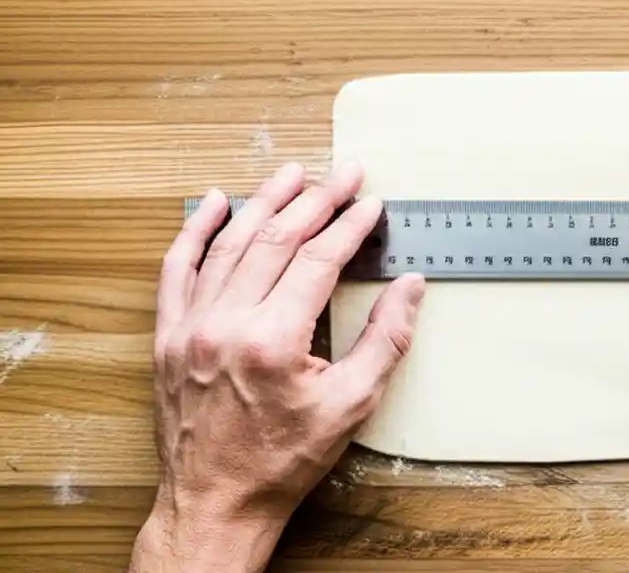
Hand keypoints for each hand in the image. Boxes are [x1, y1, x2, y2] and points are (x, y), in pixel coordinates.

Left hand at [130, 162, 425, 572]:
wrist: (216, 502)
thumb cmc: (284, 461)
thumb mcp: (352, 406)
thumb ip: (386, 340)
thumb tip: (411, 288)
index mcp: (273, 341)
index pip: (317, 260)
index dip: (348, 226)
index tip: (370, 204)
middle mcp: (226, 324)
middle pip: (276, 241)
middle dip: (315, 201)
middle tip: (344, 174)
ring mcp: (191, 327)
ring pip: (230, 246)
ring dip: (264, 203)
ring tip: (292, 174)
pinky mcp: (168, 337)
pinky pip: (177, 270)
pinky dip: (195, 233)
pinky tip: (214, 204)